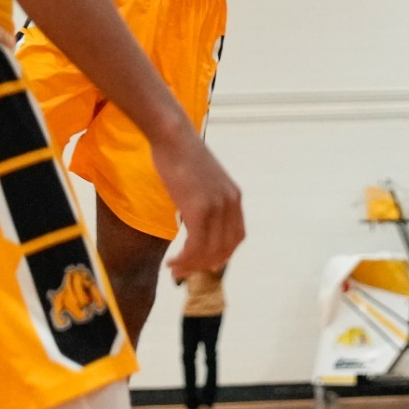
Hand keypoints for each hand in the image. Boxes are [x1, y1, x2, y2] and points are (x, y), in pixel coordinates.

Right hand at [152, 126, 244, 280]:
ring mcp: (217, 206)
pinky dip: (185, 259)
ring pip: (210, 251)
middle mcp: (231, 203)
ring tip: (175, 270)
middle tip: (184, 272)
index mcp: (234, 197)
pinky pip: (196, 245)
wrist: (173, 137)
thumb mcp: (202, 182)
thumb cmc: (180, 156)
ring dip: (192, 266)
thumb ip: (204, 202)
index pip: (236, 237)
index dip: (221, 255)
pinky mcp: (200, 208)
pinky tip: (172, 261)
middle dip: (204, 265)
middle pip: (225, 248)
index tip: (204, 263)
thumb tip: (195, 222)